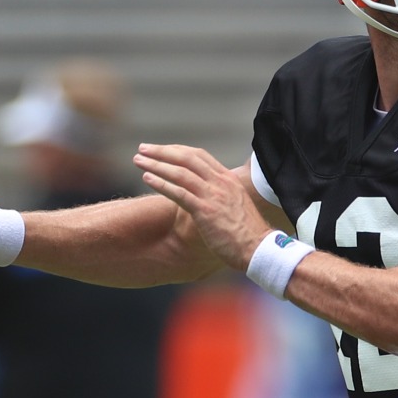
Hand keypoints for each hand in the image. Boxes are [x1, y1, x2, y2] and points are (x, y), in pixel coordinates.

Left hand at [135, 143, 270, 272]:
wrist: (259, 248)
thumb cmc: (248, 233)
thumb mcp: (236, 206)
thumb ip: (221, 196)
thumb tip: (206, 198)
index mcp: (228, 179)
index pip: (199, 155)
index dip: (177, 150)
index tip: (161, 150)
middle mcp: (220, 182)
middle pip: (186, 157)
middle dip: (162, 151)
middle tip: (143, 148)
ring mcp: (213, 195)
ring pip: (180, 172)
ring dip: (156, 164)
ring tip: (138, 160)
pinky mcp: (206, 211)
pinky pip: (179, 192)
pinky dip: (161, 183)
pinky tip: (147, 178)